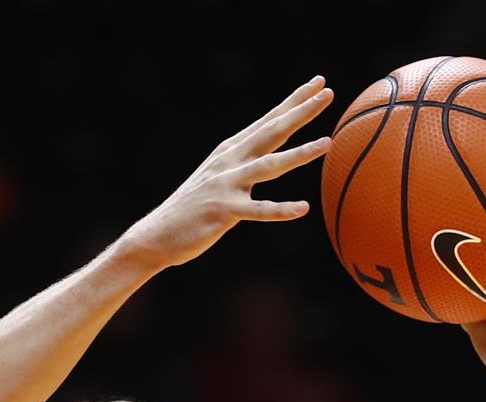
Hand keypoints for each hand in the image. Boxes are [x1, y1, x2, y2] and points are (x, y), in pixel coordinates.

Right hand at [118, 76, 334, 271]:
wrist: (158, 234)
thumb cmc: (194, 207)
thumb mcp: (221, 177)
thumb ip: (245, 164)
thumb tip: (270, 153)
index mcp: (232, 150)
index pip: (269, 120)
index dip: (294, 100)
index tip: (319, 83)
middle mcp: (230, 161)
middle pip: (272, 131)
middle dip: (301, 111)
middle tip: (327, 93)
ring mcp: (227, 185)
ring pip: (269, 166)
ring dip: (299, 154)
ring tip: (327, 143)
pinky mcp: (224, 211)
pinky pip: (258, 210)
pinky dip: (281, 209)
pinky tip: (303, 208)